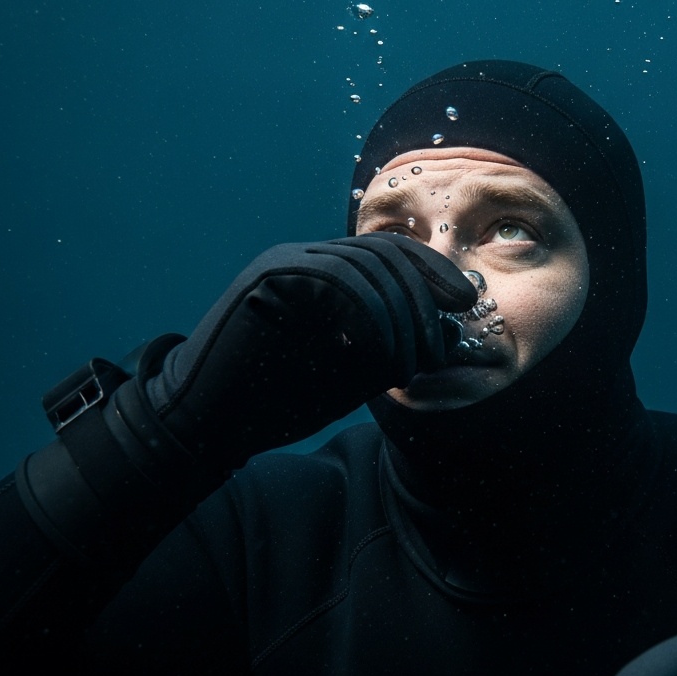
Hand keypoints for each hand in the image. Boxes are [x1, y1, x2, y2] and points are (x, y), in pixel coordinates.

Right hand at [145, 233, 476, 468]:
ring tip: (405, 365)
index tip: (464, 303)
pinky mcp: (266, 278)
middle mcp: (308, 258)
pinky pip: (333, 276)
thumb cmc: (282, 400)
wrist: (212, 422)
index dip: (434, 273)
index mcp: (329, 274)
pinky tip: (374, 352)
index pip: (393, 254)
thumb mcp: (358, 375)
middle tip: (432, 351)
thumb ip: (400, 350)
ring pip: (364, 264)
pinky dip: (366, 313)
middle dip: (424, 299)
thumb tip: (451, 330)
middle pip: (386, 253)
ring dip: (398, 316)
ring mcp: (285, 263)